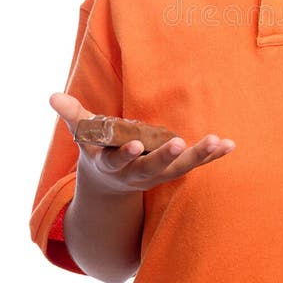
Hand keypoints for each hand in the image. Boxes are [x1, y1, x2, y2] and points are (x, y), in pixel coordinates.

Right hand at [51, 92, 235, 194]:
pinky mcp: (174, 171)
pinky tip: (230, 145)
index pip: (118, 160)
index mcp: (112, 164)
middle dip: (166, 157)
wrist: (111, 185)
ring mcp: (157, 175)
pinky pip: (195, 164)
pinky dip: (212, 155)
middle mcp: (136, 174)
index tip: (135, 144)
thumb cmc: (98, 149)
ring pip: (180, 168)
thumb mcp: (83, 136)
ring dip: (200, 156)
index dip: (126, 153)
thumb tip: (53, 96)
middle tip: (180, 143)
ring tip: (218, 142)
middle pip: (153, 168)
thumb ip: (72, 116)